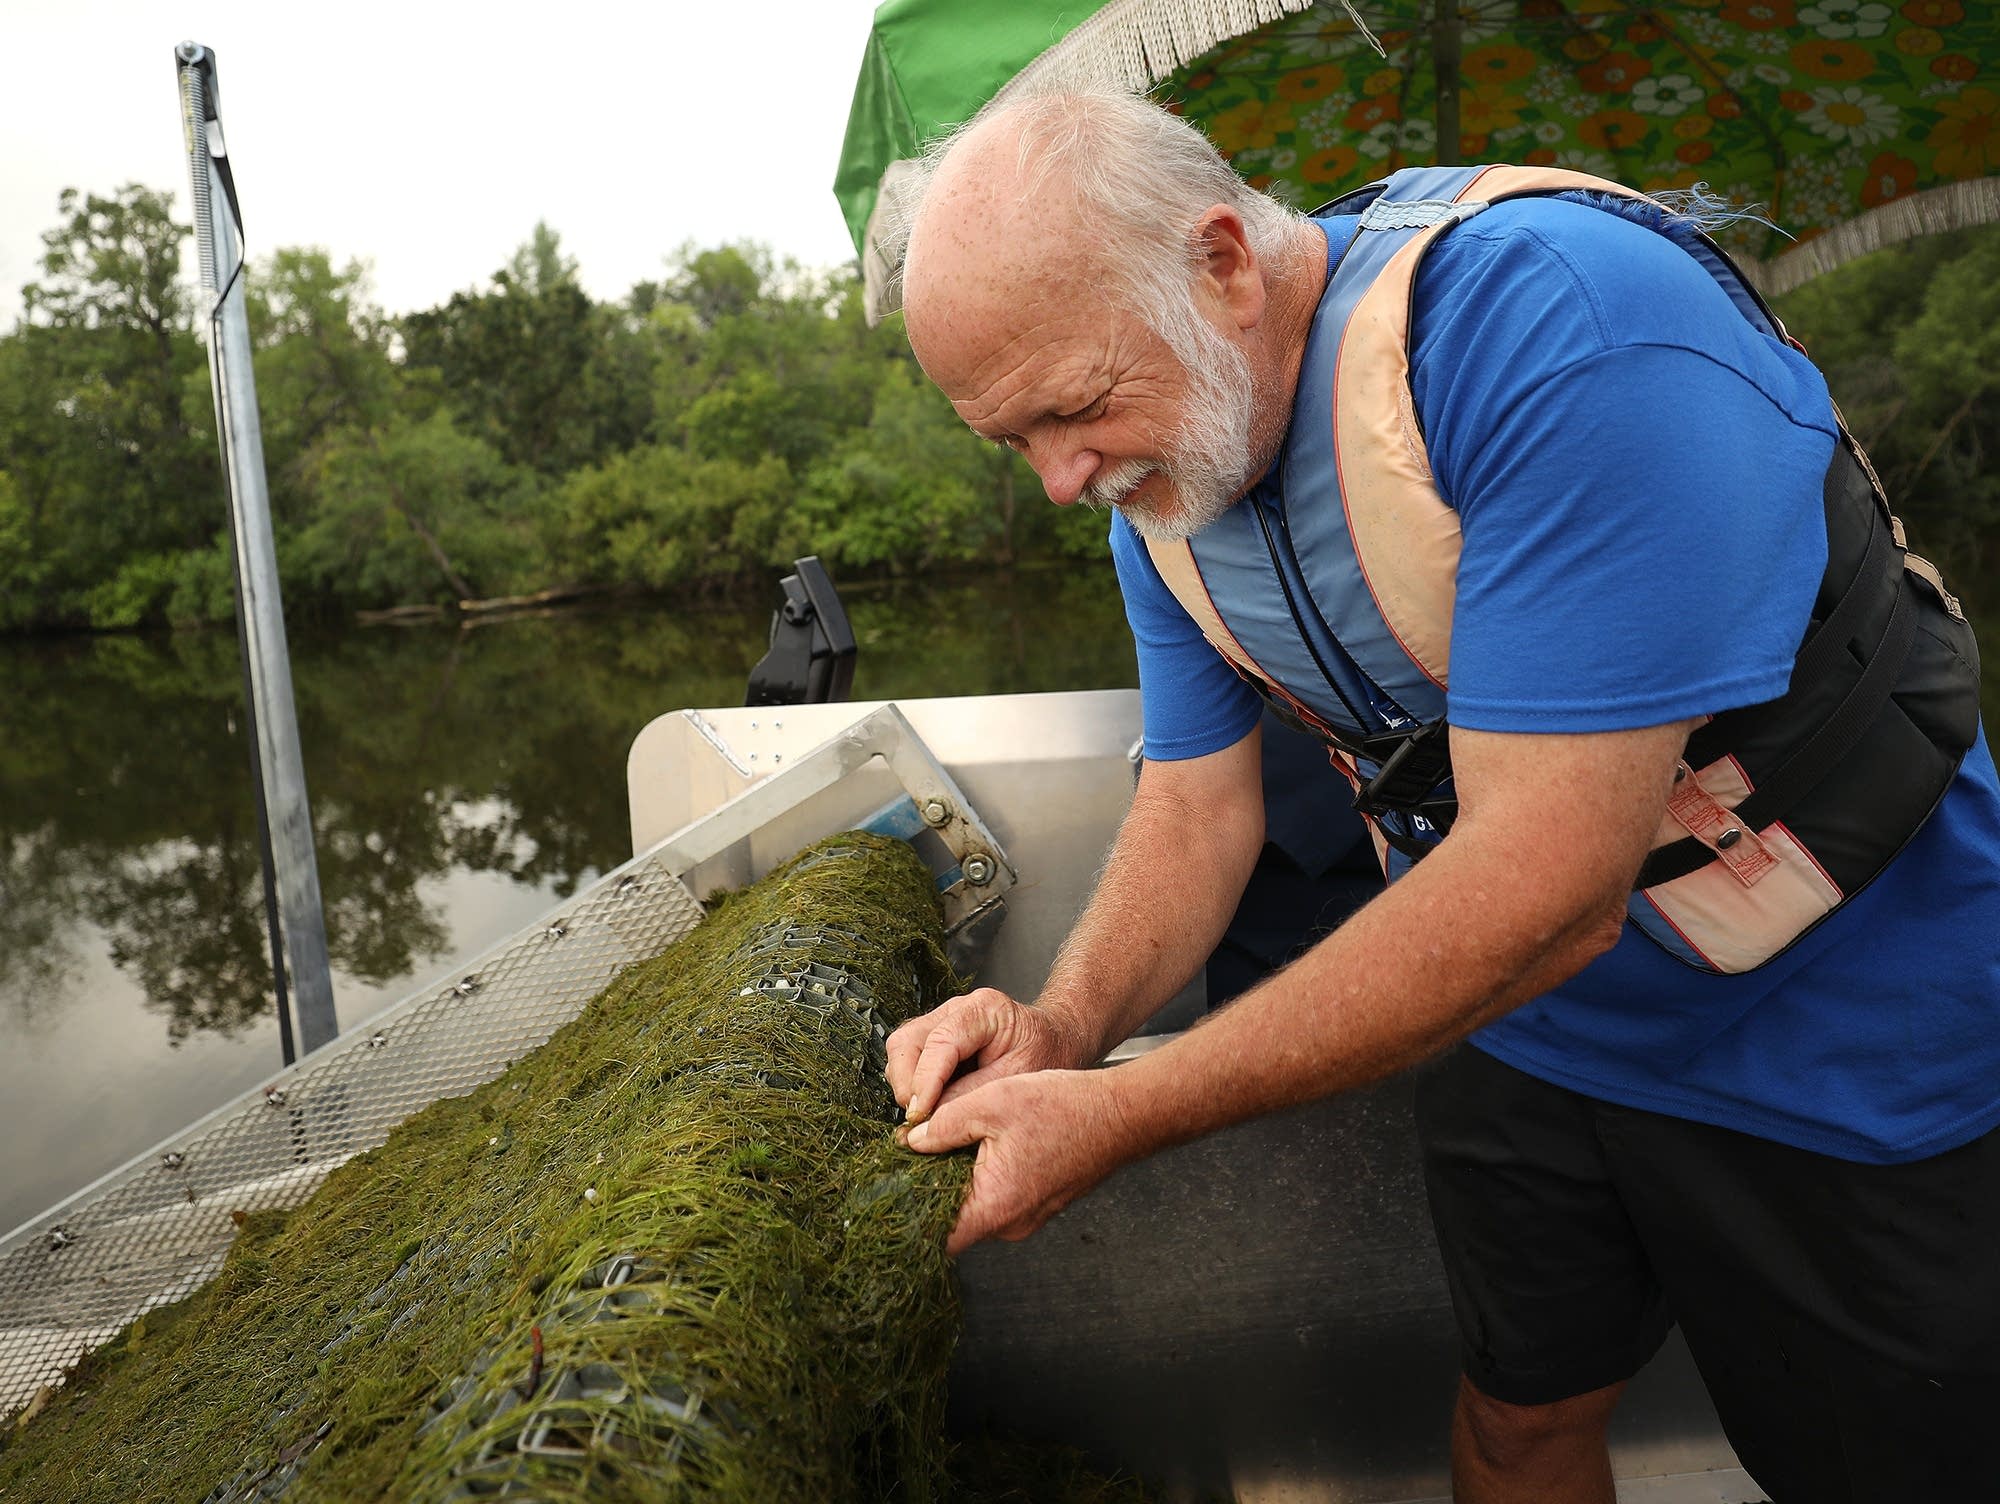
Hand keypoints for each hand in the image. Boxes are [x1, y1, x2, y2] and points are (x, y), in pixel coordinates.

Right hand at [884, 987, 1079, 1125]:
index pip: (940, 1042)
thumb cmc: (1044, 1057)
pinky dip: (911, 1082)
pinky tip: (929, 1104)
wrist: (1055, 1042)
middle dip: (907, 1083)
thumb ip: (973, 1096)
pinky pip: (908, 1056)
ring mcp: (942, 1019)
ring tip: (923, 1114)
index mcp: (985, 1010)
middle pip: (908, 1040)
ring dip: (905, 1084)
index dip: (925, 1081)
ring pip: (901, 1047)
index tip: (919, 1116)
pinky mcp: (935, 1035)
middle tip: (918, 1120)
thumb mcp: (1017, 1081)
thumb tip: (930, 1122)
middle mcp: (957, 1008)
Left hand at [899, 1068, 1136, 1253]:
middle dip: (926, 1190)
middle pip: (950, 1222)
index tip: (887, 1193)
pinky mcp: (1036, 1204)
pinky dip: (979, 1178)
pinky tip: (975, 1146)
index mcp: (994, 1206)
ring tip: (939, 1144)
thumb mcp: (991, 1102)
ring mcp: (1026, 1217)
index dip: (906, 1217)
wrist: (1121, 1114)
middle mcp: (1010, 1224)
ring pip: (973, 1208)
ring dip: (954, 1181)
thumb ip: (943, 1124)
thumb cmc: (1063, 1107)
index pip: (933, 1237)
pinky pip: (996, 1200)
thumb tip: (910, 1141)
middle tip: (907, 1157)